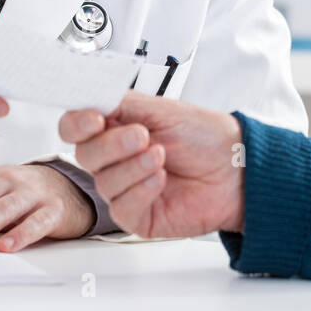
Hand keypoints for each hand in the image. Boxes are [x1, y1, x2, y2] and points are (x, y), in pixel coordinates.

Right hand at [58, 91, 243, 238]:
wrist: (236, 168)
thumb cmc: (205, 137)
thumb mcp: (160, 109)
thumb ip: (120, 102)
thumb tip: (88, 94)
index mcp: (115, 128)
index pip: (74, 127)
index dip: (77, 124)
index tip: (94, 119)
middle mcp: (115, 159)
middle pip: (84, 155)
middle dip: (112, 144)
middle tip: (143, 136)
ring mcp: (125, 188)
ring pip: (103, 181)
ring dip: (133, 166)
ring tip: (161, 156)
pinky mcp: (137, 216)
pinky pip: (121, 207)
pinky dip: (141, 189)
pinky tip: (161, 179)